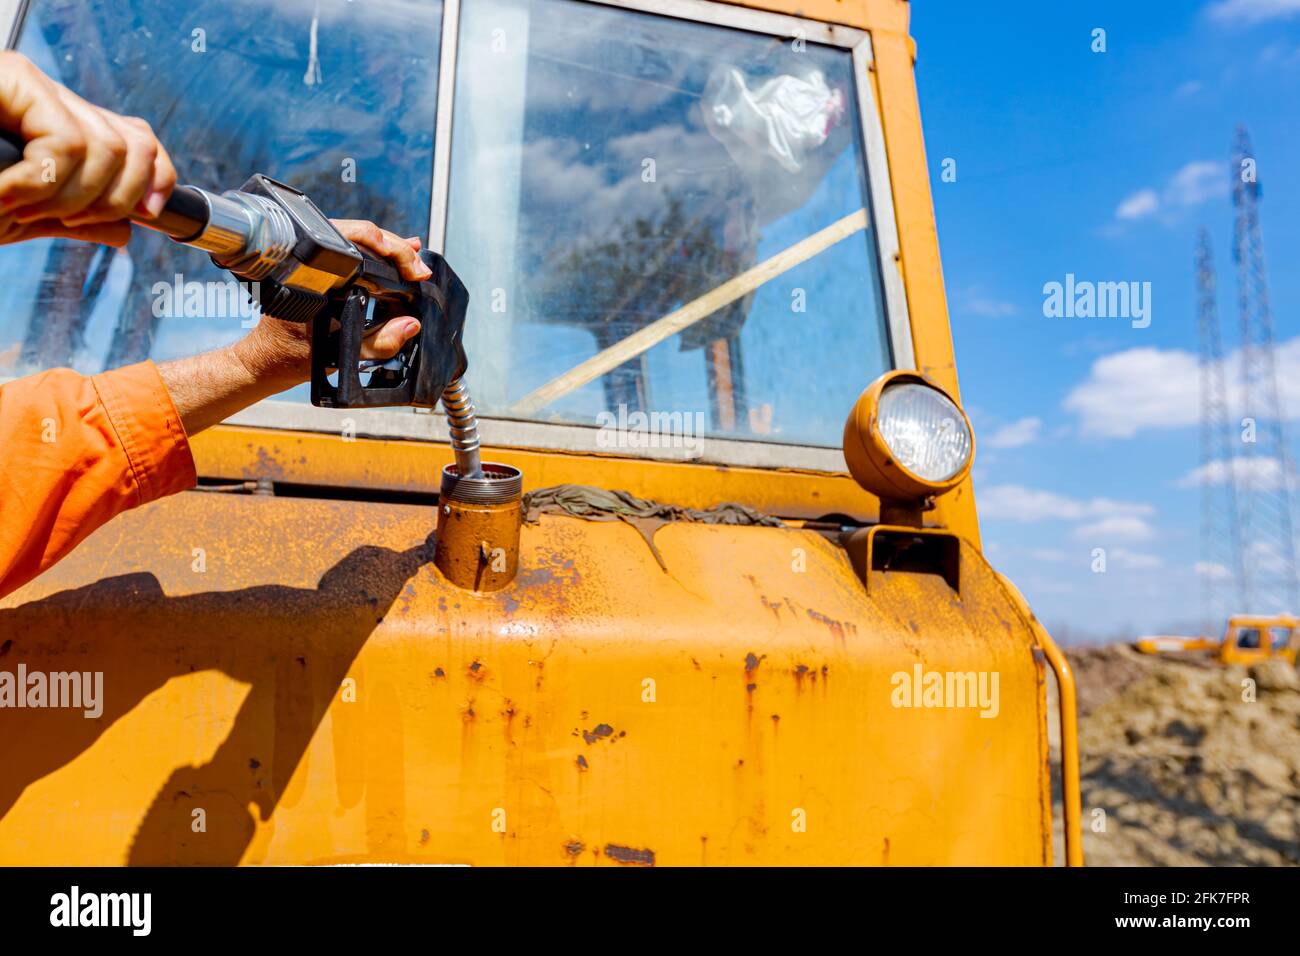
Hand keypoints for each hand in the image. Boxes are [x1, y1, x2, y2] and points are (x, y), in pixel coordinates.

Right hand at [0, 52, 175, 245]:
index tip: (146, 215)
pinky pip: (65, 146)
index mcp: (61, 123)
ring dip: (63, 198)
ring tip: (16, 205)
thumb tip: (125, 228)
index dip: (158, 180)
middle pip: (134, 145)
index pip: (140, 140)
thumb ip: (73, 217)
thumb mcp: (23, 213)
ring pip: (107, 151)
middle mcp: (51, 98)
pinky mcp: (13, 79)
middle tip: (53, 217)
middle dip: (105, 201)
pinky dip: (38, 186)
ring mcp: (31, 86)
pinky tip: (4, 194)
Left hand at [229, 219, 431, 390]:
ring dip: (388, 247)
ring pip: (355, 237)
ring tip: (413, 261)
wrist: (270, 357)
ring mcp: (312, 259)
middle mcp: (309, 260)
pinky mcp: (317, 264)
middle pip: (360, 235)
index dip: (389, 252)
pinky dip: (374, 251)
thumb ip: (381, 343)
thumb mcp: (343, 353)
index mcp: (313, 275)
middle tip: (419, 270)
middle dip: (396, 249)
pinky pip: (348, 248)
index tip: (412, 271)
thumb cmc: (296, 355)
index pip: (356, 247)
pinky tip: (395, 255)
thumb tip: (411, 324)